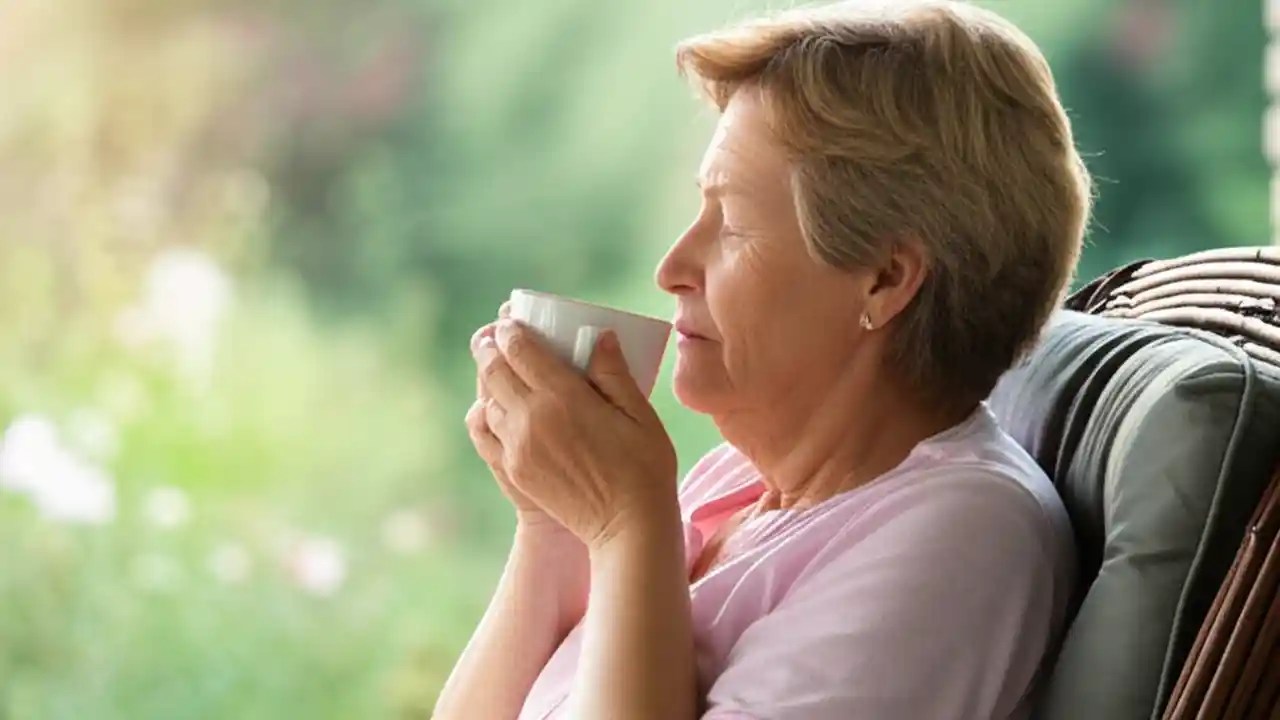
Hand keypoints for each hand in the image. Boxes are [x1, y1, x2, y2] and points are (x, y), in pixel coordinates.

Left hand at [474, 319, 678, 548]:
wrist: (627, 526)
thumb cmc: (644, 466)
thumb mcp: (640, 412)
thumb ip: (614, 372)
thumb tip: (601, 335)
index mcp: (564, 398)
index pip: (521, 350)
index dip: (511, 329)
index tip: (510, 319)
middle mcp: (532, 419)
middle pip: (494, 370)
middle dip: (489, 346)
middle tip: (491, 334)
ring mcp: (518, 447)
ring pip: (487, 401)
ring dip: (487, 379)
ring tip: (493, 366)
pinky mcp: (514, 470)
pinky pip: (485, 433)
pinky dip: (484, 414)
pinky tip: (493, 407)